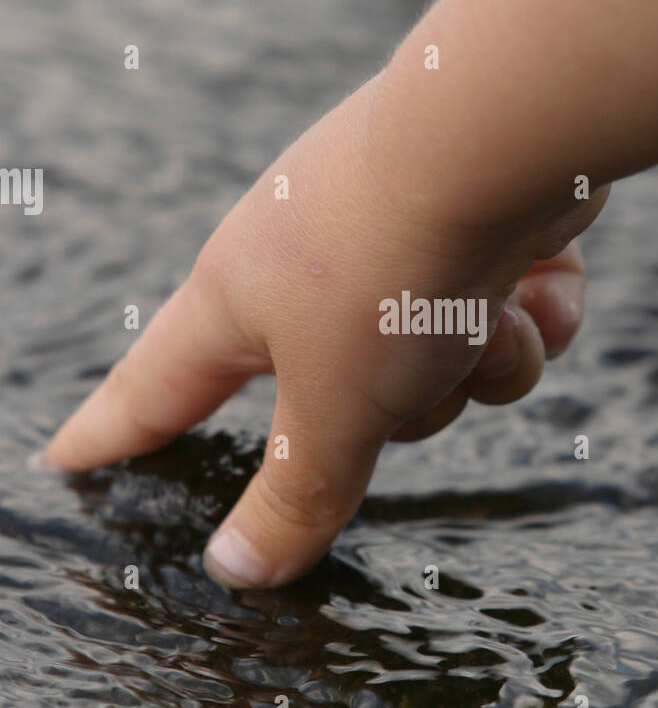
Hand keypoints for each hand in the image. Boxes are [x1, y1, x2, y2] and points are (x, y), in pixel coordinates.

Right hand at [41, 77, 607, 586]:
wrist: (505, 135)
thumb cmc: (390, 267)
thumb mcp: (338, 404)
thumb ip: (296, 493)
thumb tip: (237, 572)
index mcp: (241, 301)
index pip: (154, 389)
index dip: (112, 434)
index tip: (68, 459)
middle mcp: (310, 268)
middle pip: (348, 403)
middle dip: (408, 405)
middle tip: (418, 369)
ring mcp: (398, 240)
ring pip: (447, 365)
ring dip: (483, 358)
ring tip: (489, 313)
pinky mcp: (483, 225)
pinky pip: (510, 317)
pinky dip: (532, 314)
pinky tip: (539, 282)